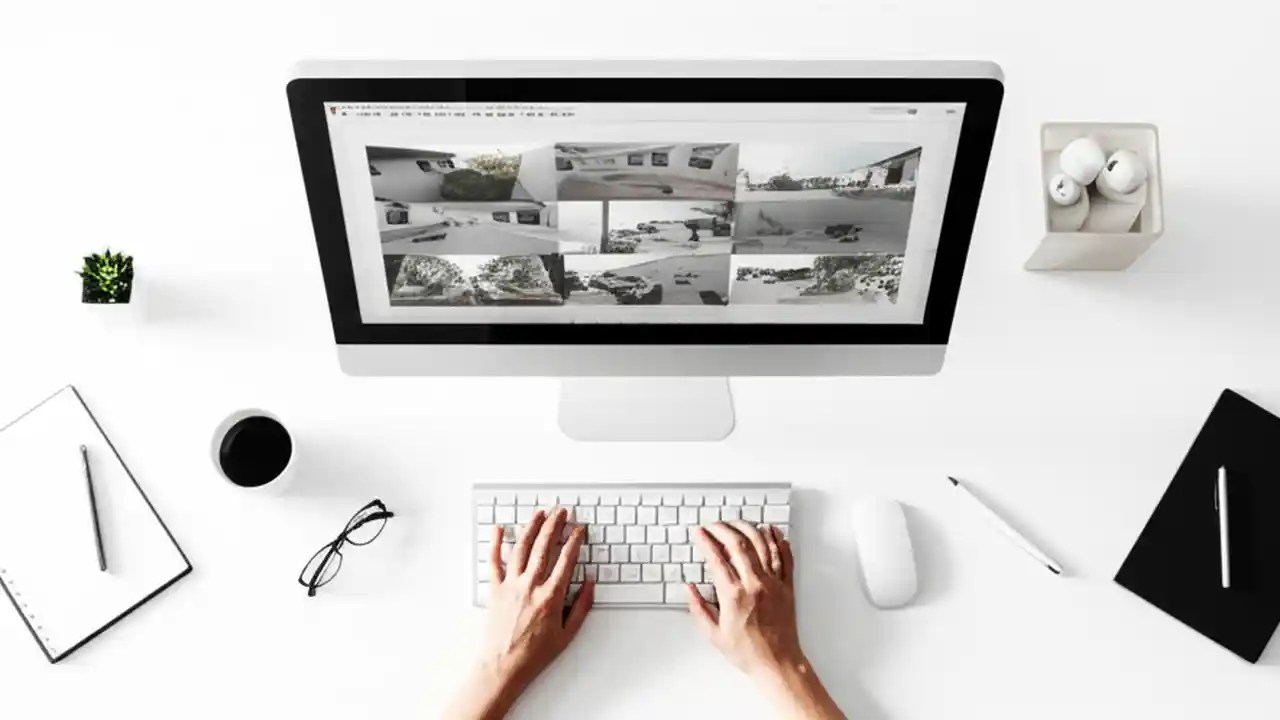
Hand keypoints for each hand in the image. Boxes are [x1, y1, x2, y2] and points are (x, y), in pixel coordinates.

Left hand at [446, 508, 593, 719]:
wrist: (503, 666)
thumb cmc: (535, 654)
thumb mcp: (568, 633)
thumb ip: (582, 606)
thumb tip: (590, 583)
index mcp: (551, 596)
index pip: (566, 559)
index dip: (575, 540)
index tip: (579, 529)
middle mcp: (530, 586)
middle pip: (544, 546)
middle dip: (555, 525)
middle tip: (562, 512)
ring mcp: (510, 585)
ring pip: (521, 548)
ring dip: (532, 527)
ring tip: (540, 513)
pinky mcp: (495, 590)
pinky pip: (494, 561)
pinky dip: (495, 543)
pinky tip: (498, 528)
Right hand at [691, 522, 843, 718]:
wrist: (777, 663)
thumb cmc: (748, 652)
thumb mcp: (713, 634)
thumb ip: (698, 608)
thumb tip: (689, 588)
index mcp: (734, 596)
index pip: (717, 558)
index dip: (706, 541)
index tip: (700, 533)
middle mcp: (755, 585)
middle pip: (739, 544)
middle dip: (724, 528)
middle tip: (714, 525)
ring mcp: (774, 583)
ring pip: (763, 545)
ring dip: (749, 528)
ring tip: (737, 522)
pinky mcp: (787, 587)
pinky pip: (785, 557)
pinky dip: (778, 540)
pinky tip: (772, 530)